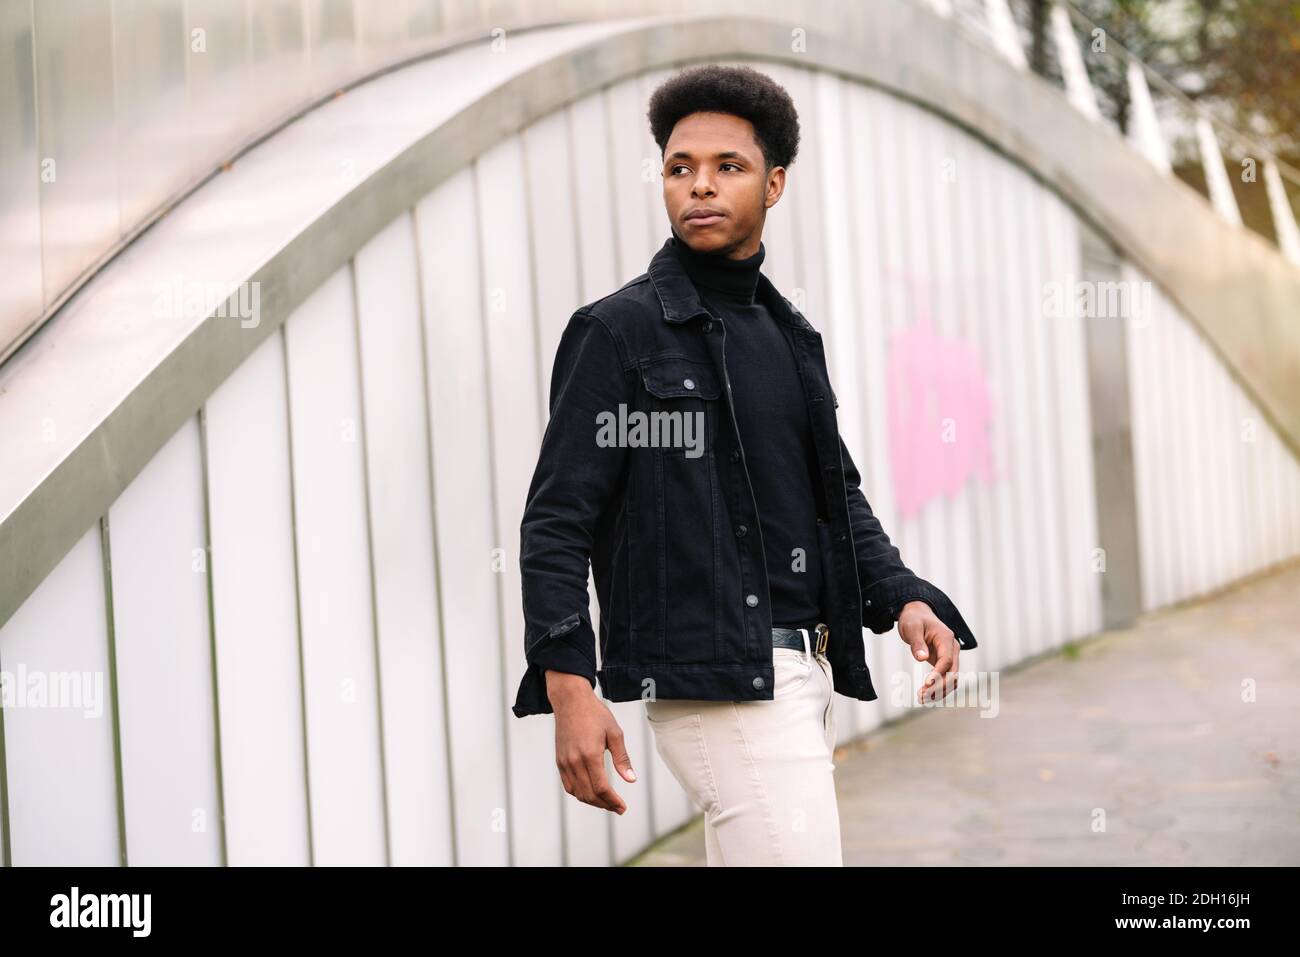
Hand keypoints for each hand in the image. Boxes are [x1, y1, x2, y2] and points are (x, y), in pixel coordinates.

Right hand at [547, 671, 635, 813]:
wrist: (570, 701)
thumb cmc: (595, 714)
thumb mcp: (615, 733)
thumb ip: (622, 759)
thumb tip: (631, 780)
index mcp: (590, 755)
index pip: (602, 788)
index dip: (613, 801)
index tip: (623, 807)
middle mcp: (574, 762)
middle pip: (589, 794)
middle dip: (605, 805)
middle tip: (618, 808)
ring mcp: (564, 762)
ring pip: (578, 793)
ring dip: (592, 802)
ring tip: (607, 802)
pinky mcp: (559, 761)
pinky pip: (568, 785)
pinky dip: (580, 794)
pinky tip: (591, 793)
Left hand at [897, 601, 960, 703]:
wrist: (917, 615)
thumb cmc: (914, 620)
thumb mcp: (911, 627)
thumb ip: (917, 643)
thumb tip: (921, 658)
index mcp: (946, 638)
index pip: (946, 660)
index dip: (938, 674)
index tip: (926, 684)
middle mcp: (952, 648)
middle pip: (953, 673)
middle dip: (939, 687)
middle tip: (921, 696)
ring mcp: (950, 656)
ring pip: (952, 680)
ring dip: (939, 692)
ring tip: (921, 699)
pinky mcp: (945, 663)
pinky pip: (946, 679)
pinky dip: (938, 689)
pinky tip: (925, 695)